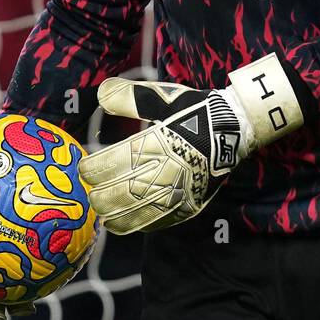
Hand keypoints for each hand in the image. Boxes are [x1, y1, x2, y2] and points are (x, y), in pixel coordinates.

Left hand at [76, 52, 303, 235]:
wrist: (233, 130)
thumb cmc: (194, 112)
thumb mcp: (161, 97)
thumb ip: (127, 97)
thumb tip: (100, 95)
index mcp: (151, 145)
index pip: (107, 165)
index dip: (90, 169)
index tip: (85, 167)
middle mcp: (162, 173)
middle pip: (115, 195)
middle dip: (98, 194)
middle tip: (92, 191)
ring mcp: (175, 194)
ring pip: (132, 215)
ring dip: (112, 215)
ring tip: (104, 212)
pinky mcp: (186, 207)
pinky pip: (155, 224)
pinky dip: (136, 225)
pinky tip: (127, 221)